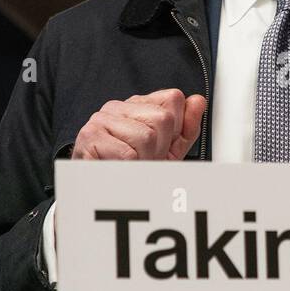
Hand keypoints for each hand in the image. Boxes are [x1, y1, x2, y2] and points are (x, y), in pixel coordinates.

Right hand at [73, 89, 205, 160]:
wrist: (98, 192)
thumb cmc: (132, 169)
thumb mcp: (167, 150)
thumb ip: (185, 128)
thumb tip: (198, 101)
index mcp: (138, 105)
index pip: (174, 98)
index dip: (175, 130)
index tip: (161, 146)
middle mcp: (119, 106)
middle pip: (163, 118)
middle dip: (160, 147)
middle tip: (145, 159)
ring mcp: (102, 118)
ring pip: (146, 136)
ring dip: (144, 159)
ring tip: (131, 164)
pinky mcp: (90, 135)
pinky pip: (127, 153)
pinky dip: (129, 168)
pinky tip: (118, 167)